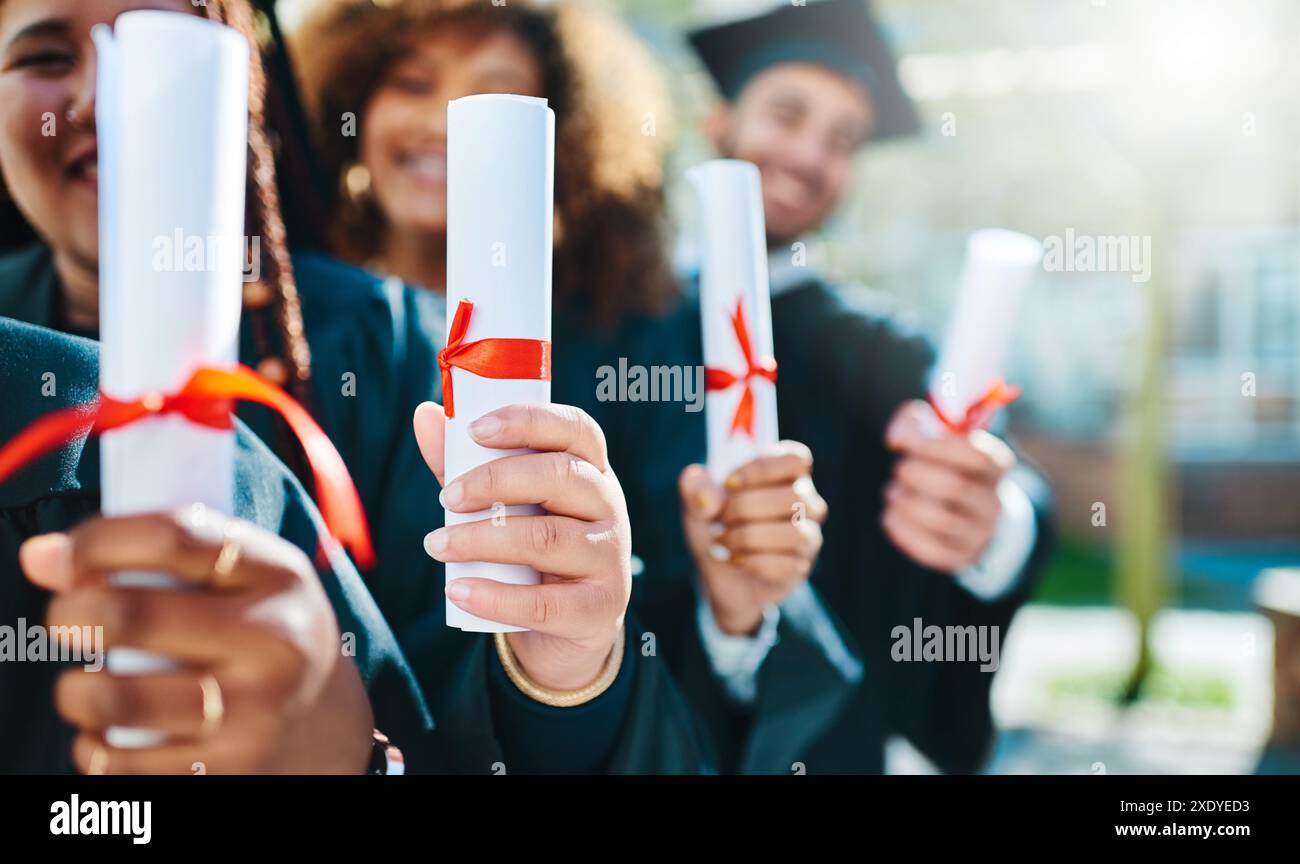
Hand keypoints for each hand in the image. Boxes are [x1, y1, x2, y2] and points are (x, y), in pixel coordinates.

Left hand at [19, 507, 372, 773]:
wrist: (330, 727)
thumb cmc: (265, 635)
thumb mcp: (243, 580)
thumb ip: (160, 559)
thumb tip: (42, 556)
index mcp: (279, 577)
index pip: (174, 537)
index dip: (101, 538)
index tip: (74, 554)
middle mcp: (274, 640)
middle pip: (131, 615)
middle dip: (70, 613)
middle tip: (67, 619)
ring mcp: (254, 711)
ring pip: (115, 698)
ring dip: (76, 691)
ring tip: (86, 685)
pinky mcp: (230, 770)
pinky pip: (122, 763)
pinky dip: (96, 747)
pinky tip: (111, 731)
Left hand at [414, 402, 630, 691]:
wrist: (564, 632)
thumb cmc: (531, 553)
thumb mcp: (507, 506)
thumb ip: (468, 465)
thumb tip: (426, 416)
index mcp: (591, 471)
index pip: (577, 430)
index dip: (528, 421)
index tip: (474, 429)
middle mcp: (609, 508)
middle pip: (562, 476)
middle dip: (496, 480)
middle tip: (447, 497)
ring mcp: (609, 560)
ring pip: (548, 539)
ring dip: (483, 539)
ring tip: (437, 545)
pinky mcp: (596, 611)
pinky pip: (544, 603)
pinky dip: (494, 598)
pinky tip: (458, 591)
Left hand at [679, 442, 826, 635]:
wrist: (717, 573)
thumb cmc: (716, 526)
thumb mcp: (698, 503)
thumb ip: (696, 488)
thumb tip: (708, 497)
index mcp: (785, 474)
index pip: (795, 460)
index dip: (762, 469)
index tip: (729, 483)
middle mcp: (805, 502)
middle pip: (794, 497)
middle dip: (746, 508)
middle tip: (720, 518)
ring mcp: (808, 536)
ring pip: (795, 533)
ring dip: (749, 537)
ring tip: (724, 541)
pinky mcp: (801, 567)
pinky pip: (789, 565)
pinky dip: (754, 562)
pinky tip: (736, 559)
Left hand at [882, 400, 1016, 572]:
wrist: (968, 510)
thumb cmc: (946, 463)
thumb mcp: (936, 433)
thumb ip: (915, 423)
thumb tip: (896, 438)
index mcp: (997, 465)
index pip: (977, 454)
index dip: (936, 447)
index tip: (908, 443)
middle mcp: (994, 501)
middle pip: (954, 486)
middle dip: (915, 474)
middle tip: (900, 468)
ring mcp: (981, 533)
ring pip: (940, 520)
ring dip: (905, 502)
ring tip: (894, 492)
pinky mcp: (962, 557)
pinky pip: (930, 549)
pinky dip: (902, 530)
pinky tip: (891, 515)